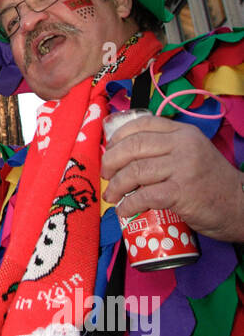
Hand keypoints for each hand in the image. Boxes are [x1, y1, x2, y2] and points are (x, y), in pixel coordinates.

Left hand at [102, 115, 243, 243]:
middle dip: (111, 162)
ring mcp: (183, 167)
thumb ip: (165, 149)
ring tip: (112, 196)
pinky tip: (124, 211)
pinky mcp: (182, 192)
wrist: (240, 204)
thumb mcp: (191, 153)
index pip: (142, 124)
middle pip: (133, 147)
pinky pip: (145, 196)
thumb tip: (123, 156)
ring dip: (116, 186)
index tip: (108, 152)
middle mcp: (182, 145)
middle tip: (105, 176)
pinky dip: (129, 205)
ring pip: (135, 171)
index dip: (118, 137)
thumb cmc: (210, 182)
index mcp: (182, 132)